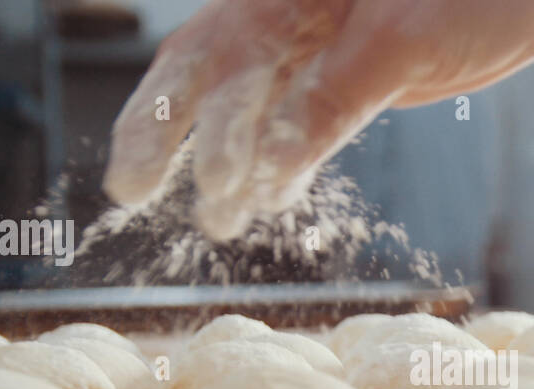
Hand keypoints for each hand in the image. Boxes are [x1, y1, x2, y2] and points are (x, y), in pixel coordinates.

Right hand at [104, 0, 533, 239]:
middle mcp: (288, 13)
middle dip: (169, 138)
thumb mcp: (401, 42)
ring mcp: (315, 46)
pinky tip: (267, 199)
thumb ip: (333, 98)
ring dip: (230, 165)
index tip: (134, 179)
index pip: (204, 50)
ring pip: (250, 108)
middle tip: (132, 198)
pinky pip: (297, 123)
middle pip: (208, 76)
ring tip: (220, 223)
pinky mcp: (346, 78)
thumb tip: (269, 170)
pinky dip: (281, 162)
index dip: (159, 113)